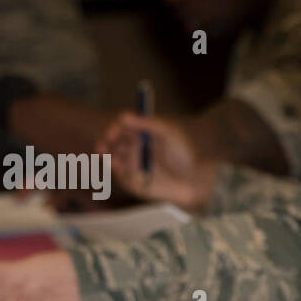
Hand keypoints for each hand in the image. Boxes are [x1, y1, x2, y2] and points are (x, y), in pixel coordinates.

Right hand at [97, 112, 217, 211]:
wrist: (199, 178)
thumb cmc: (186, 152)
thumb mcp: (169, 132)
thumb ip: (147, 123)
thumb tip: (123, 116)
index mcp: (142, 134)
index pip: (120, 130)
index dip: (113, 132)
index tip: (111, 135)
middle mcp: (136, 150)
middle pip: (113, 146)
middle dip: (105, 147)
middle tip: (102, 148)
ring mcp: (136, 167)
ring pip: (115, 163)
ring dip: (110, 162)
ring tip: (113, 162)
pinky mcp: (139, 184)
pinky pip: (125, 180)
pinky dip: (122, 177)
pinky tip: (123, 175)